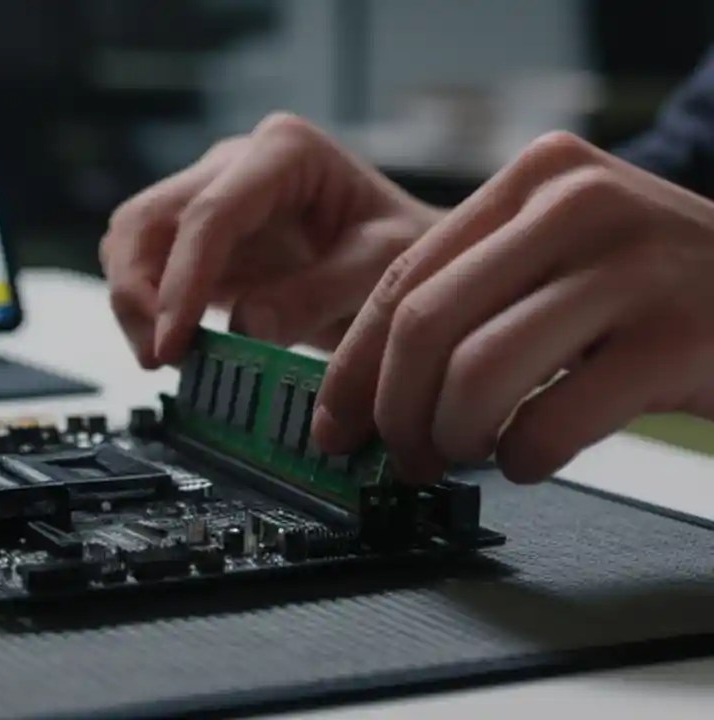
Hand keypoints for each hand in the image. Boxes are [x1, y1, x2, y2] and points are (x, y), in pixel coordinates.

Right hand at [99, 113, 442, 367]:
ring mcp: (210, 197)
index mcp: (285, 152)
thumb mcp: (382, 271)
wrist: (411, 261)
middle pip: (146, 218)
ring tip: (167, 358)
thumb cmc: (409, 252)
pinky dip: (147, 309)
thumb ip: (317, 295)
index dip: (182, 282)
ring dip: (133, 302)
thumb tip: (243, 326)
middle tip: (158, 357)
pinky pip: (146, 269)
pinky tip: (177, 347)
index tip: (174, 343)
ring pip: (131, 241)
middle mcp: (236, 164)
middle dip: (137, 292)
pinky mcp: (198, 240)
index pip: (210, 213)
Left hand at [314, 131, 713, 483]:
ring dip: (449, 437)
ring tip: (460, 456)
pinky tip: (529, 457)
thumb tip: (367, 386)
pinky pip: (552, 419)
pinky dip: (522, 457)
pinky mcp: (681, 338)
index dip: (353, 363)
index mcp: (537, 179)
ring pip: (478, 372)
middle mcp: (581, 205)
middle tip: (396, 454)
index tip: (332, 421)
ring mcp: (636, 267)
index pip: (404, 276)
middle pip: (424, 324)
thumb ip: (476, 294)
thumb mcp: (565, 256)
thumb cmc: (661, 290)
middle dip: (392, 409)